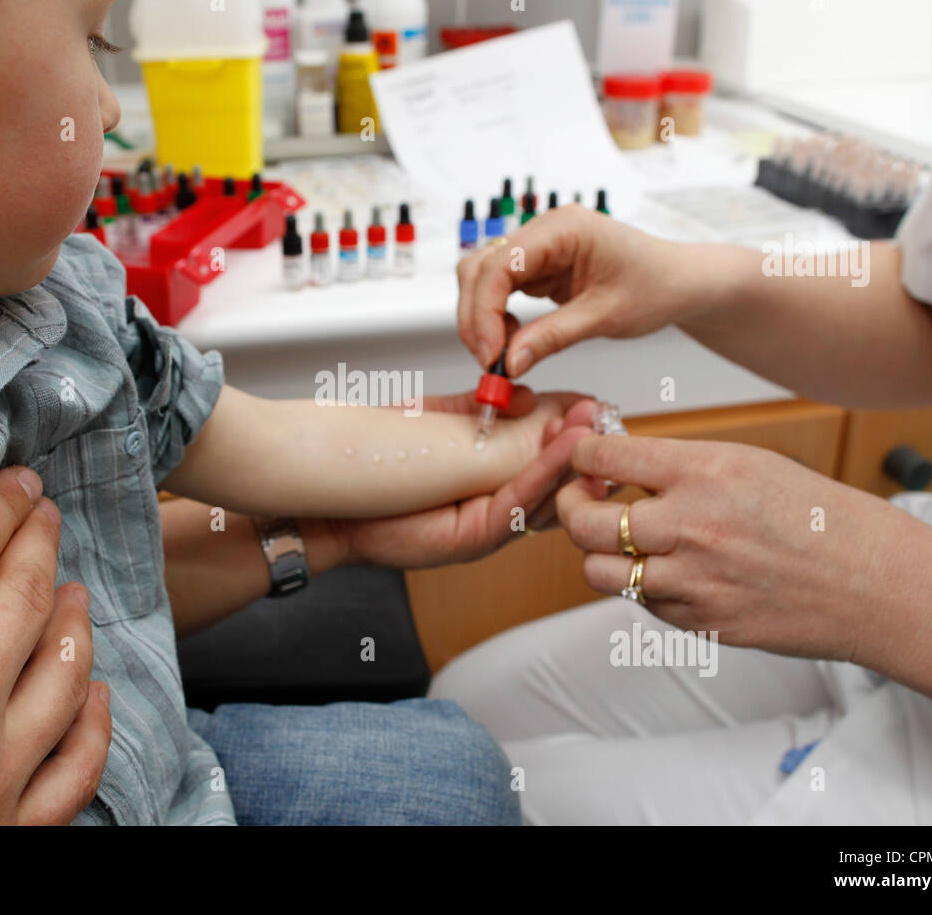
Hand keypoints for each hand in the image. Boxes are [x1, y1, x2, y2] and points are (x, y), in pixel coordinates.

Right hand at [0, 467, 110, 823]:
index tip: (18, 484)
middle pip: (26, 598)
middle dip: (39, 544)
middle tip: (44, 515)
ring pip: (66, 673)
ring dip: (74, 621)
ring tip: (74, 591)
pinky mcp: (5, 830)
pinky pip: (77, 768)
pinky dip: (94, 723)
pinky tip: (94, 696)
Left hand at [329, 389, 600, 568]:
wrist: (327, 502)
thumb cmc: (372, 467)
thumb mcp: (436, 424)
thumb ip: (480, 411)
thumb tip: (525, 394)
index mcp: (491, 480)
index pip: (546, 453)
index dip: (570, 429)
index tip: (590, 402)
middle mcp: (496, 506)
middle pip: (558, 479)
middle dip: (584, 444)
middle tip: (604, 414)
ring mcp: (489, 526)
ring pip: (547, 491)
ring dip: (572, 455)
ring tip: (592, 422)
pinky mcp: (475, 537)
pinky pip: (520, 500)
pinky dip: (545, 471)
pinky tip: (563, 446)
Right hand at [456, 205, 727, 376]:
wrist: (680, 283)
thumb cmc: (657, 287)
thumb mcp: (606, 317)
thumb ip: (552, 337)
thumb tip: (508, 363)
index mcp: (564, 228)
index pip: (499, 265)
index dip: (484, 311)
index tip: (490, 355)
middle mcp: (545, 231)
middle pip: (480, 267)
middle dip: (476, 317)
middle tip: (490, 363)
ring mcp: (539, 247)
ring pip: (483, 278)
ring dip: (482, 318)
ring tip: (504, 355)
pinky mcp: (539, 267)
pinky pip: (500, 290)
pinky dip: (497, 319)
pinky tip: (513, 343)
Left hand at [554, 433, 931, 660]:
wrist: (874, 584)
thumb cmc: (819, 518)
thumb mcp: (749, 464)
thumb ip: (679, 466)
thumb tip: (616, 461)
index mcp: (704, 472)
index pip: (603, 457)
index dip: (581, 456)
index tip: (582, 459)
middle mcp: (691, 525)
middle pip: (583, 522)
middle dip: (570, 508)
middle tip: (581, 501)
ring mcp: (693, 580)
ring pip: (597, 572)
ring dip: (597, 555)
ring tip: (618, 542)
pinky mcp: (700, 622)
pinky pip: (641, 603)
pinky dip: (640, 586)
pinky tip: (665, 570)